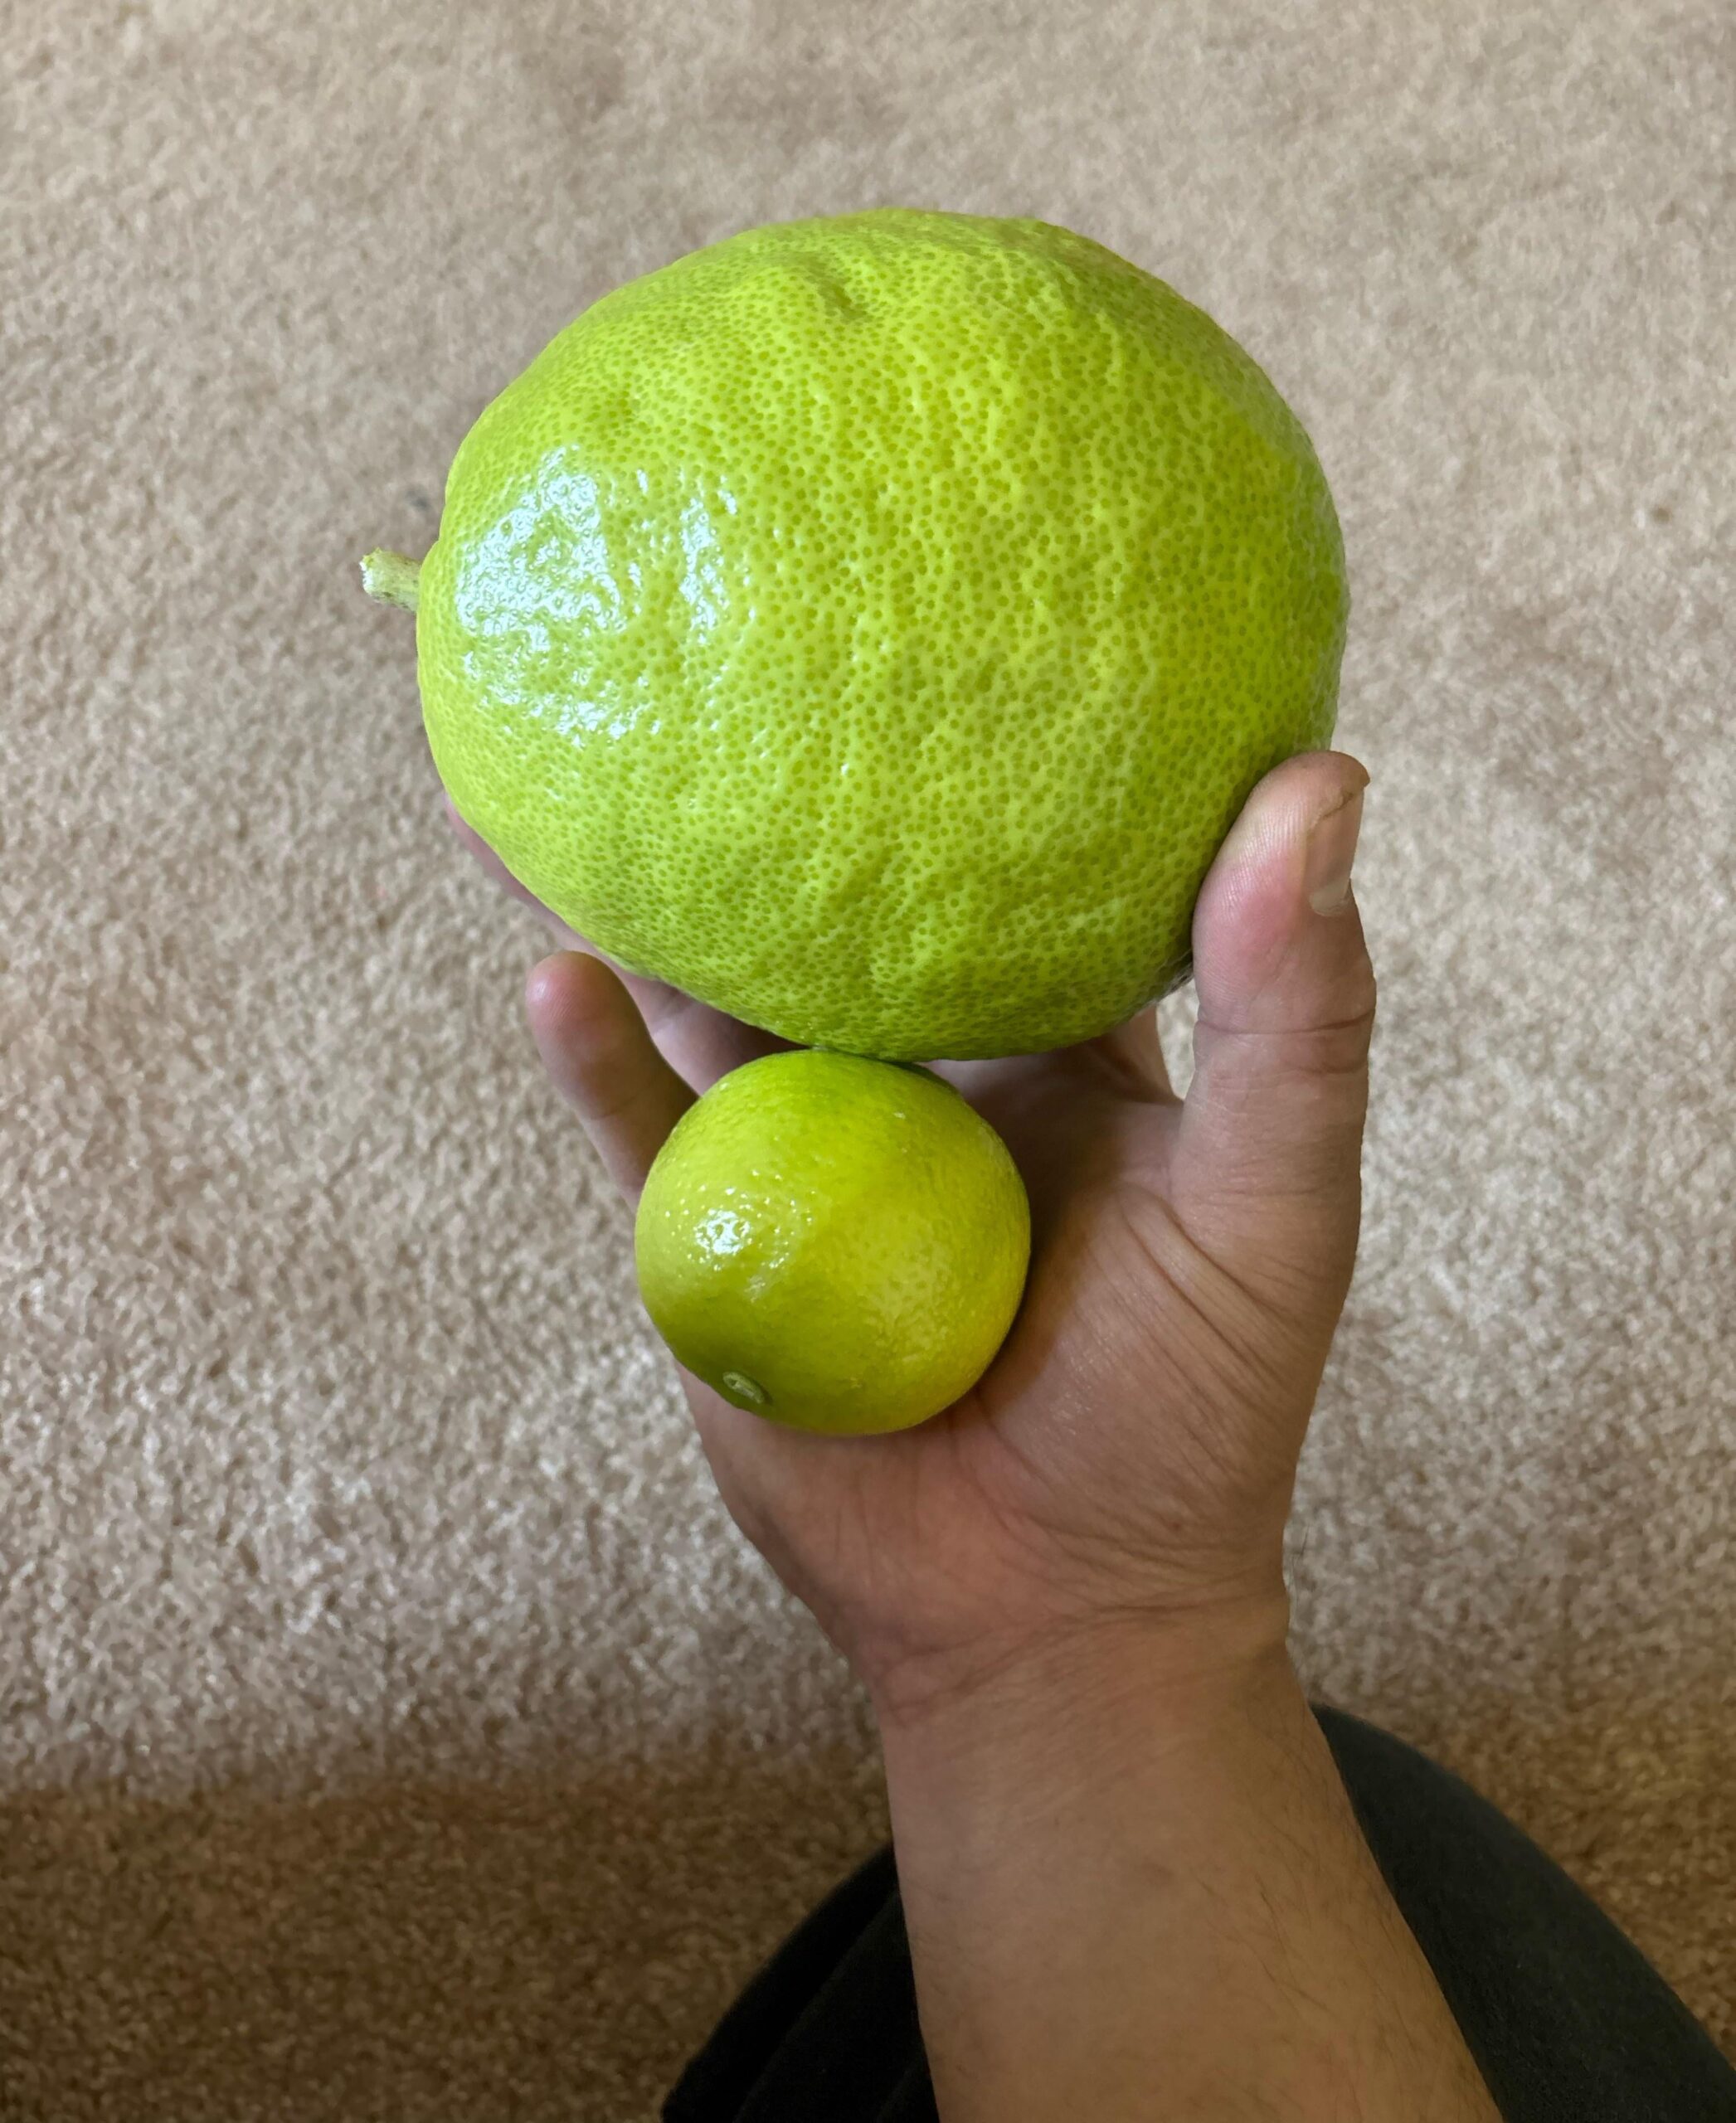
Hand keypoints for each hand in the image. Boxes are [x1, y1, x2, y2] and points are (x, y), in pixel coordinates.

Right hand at [453, 749, 1372, 1721]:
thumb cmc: (1191, 1408)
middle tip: (716, 655)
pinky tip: (556, 974)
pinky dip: (596, 1061)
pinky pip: (644, 1136)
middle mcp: (924, 1085)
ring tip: (573, 775)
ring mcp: (810, 1162)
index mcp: (1055, 1052)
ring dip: (642, 903)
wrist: (1056, 1611)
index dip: (975, 762)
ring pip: (711, 1004)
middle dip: (773, 809)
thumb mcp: (1275, 1196)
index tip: (935, 623)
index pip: (1010, 877)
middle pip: (833, 923)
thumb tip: (1323, 777)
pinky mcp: (723, 1252)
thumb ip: (1298, 1008)